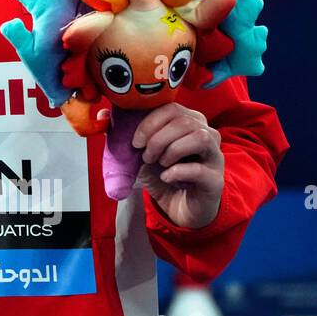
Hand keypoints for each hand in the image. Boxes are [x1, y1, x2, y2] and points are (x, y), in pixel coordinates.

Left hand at [133, 102, 223, 227]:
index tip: (135, 142)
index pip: (171, 108)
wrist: (179, 207)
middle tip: (146, 156)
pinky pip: (200, 169)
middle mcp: (207, 133)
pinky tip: (166, 177)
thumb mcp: (141, 153)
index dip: (149, 122)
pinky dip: (178, 171)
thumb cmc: (162, 174)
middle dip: (158, 138)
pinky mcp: (216, 180)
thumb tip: (100, 116)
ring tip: (159, 163)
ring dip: (172, 149)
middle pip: (184, 121)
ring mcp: (215, 156)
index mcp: (189, 122)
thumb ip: (123, 134)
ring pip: (200, 137)